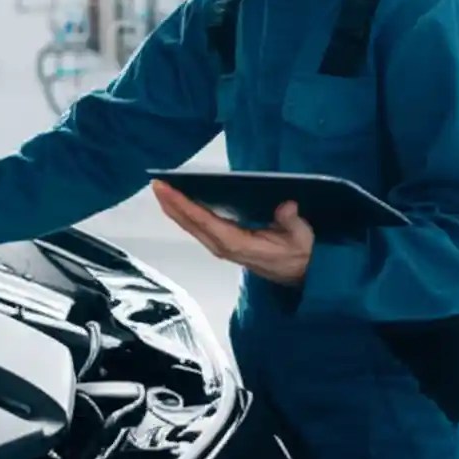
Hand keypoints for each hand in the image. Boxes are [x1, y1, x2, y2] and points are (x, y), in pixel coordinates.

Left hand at [150, 180, 313, 285]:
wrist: (299, 275)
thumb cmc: (299, 254)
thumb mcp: (301, 238)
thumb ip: (292, 222)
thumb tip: (286, 206)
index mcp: (238, 244)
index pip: (204, 221)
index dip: (183, 204)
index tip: (167, 189)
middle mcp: (223, 246)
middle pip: (190, 223)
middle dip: (171, 203)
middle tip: (156, 182)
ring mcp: (220, 246)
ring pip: (191, 226)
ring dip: (175, 208)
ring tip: (162, 188)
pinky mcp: (222, 244)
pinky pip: (197, 227)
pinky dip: (184, 213)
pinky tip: (177, 201)